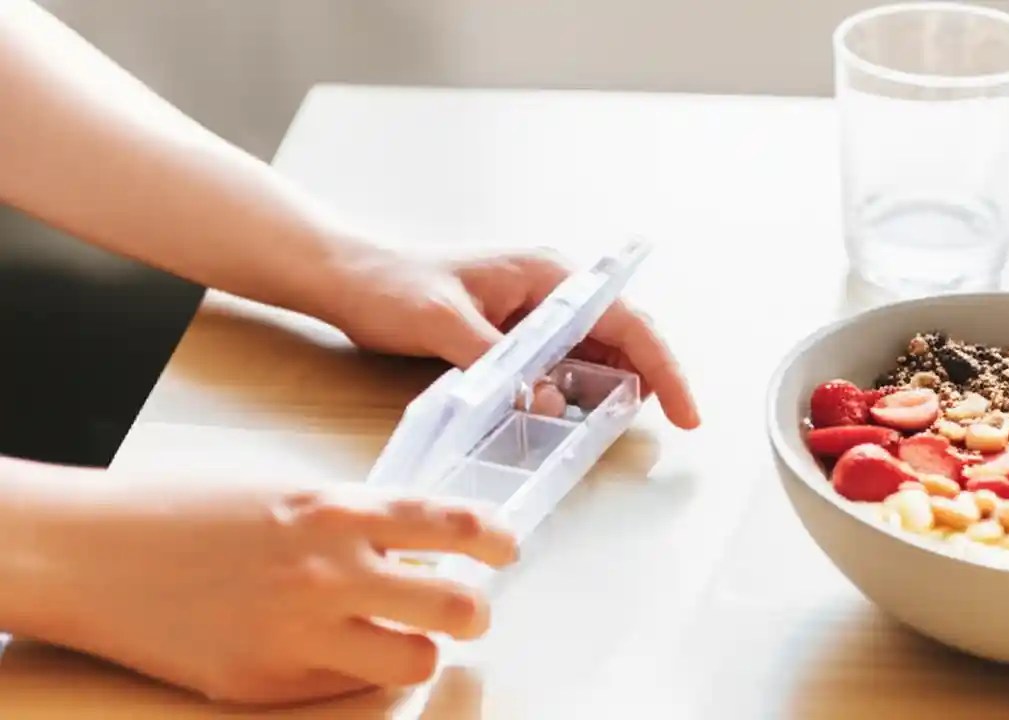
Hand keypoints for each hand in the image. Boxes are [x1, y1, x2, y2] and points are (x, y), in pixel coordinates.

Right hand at [33, 476, 516, 704]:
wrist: (92, 553)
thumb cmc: (181, 508)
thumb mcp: (281, 488)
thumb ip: (352, 516)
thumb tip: (412, 548)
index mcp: (336, 508)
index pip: (451, 524)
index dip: (494, 540)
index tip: (507, 549)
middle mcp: (330, 570)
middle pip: (456, 605)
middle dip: (475, 610)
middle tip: (470, 609)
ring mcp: (300, 632)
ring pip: (415, 660)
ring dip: (421, 651)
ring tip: (403, 639)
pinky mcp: (268, 682)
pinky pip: (347, 688)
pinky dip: (356, 673)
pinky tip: (335, 652)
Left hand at [322, 245, 700, 429]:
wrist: (351, 277)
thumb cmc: (392, 286)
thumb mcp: (443, 324)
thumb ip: (498, 363)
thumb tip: (548, 403)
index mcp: (548, 275)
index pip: (627, 321)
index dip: (663, 368)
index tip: (686, 412)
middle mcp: (552, 289)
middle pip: (623, 337)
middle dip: (645, 381)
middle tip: (650, 427)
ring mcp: (536, 310)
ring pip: (596, 353)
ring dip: (609, 389)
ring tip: (609, 426)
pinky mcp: (517, 330)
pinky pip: (564, 363)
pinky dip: (575, 391)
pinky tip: (565, 415)